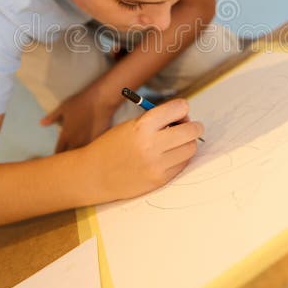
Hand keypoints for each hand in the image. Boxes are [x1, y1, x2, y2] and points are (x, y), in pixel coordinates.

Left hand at [41, 90, 115, 152]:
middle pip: (70, 156)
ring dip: (79, 156)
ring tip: (78, 158)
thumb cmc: (80, 102)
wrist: (100, 100)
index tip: (57, 158)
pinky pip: (92, 150)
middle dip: (68, 158)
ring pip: (81, 155)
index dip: (57, 156)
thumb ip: (52, 117)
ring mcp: (88, 142)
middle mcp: (76, 142)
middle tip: (67, 158)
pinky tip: (90, 151)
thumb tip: (41, 123)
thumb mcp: (63, 108)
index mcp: (66, 135)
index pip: (59, 151)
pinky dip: (90, 152)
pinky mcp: (98, 140)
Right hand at [84, 98, 203, 200]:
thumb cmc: (112, 146)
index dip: (182, 108)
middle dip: (192, 126)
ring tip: (175, 142)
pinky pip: (183, 165)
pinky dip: (180, 157)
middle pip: (192, 130)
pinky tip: (169, 155)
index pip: (179, 108)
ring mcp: (157, 165)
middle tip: (185, 126)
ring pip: (191, 148)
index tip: (179, 111)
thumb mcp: (130, 125)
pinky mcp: (160, 180)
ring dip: (187, 143)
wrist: (94, 175)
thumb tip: (184, 118)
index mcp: (143, 125)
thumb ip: (156, 120)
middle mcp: (152, 145)